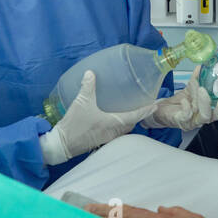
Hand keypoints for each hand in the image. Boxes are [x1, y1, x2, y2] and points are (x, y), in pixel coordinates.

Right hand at [40, 70, 156, 164]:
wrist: (62, 144)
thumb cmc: (74, 124)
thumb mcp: (81, 102)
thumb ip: (88, 86)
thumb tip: (90, 73)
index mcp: (113, 123)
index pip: (135, 116)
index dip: (145, 111)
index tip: (155, 105)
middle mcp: (113, 132)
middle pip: (131, 124)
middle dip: (138, 116)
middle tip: (143, 106)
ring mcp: (107, 138)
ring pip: (124, 130)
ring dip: (129, 122)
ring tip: (130, 111)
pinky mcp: (100, 140)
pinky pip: (115, 133)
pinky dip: (119, 126)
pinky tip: (113, 119)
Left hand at [142, 67, 217, 130]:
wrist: (163, 109)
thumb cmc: (179, 102)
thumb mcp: (189, 89)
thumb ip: (197, 79)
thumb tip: (201, 66)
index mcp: (204, 113)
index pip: (216, 114)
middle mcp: (199, 119)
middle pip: (209, 116)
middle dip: (208, 103)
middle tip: (205, 90)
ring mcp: (190, 122)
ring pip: (200, 115)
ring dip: (200, 102)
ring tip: (198, 89)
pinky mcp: (180, 122)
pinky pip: (186, 116)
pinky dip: (187, 107)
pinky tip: (184, 100)